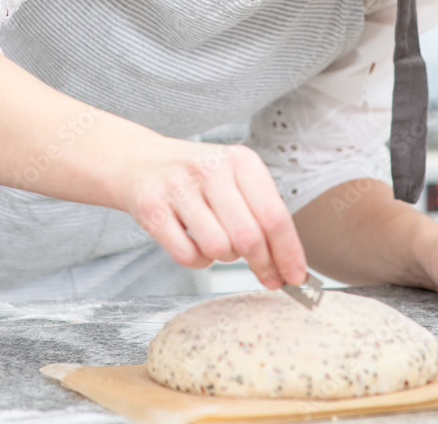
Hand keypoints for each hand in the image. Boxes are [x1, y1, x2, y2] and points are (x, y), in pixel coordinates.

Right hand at [123, 137, 306, 290]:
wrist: (142, 162)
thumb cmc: (199, 177)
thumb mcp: (236, 179)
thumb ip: (263, 214)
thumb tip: (289, 265)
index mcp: (240, 161)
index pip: (274, 214)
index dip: (288, 252)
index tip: (295, 277)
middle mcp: (211, 169)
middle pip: (249, 236)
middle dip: (262, 263)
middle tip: (266, 274)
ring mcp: (179, 188)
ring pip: (218, 248)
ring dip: (225, 257)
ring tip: (219, 241)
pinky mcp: (152, 209)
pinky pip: (187, 255)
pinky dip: (198, 260)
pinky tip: (195, 243)